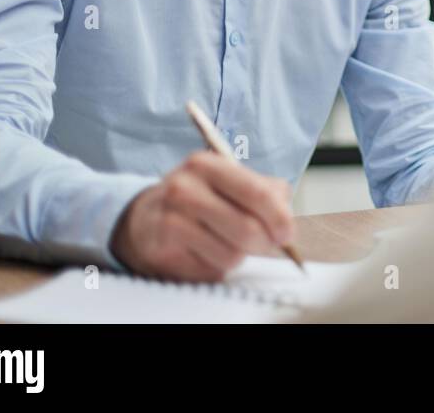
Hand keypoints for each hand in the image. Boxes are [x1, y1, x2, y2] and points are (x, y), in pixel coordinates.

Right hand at [110, 151, 295, 280]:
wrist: (147, 216)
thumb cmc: (201, 198)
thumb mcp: (231, 181)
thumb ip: (266, 191)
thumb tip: (286, 220)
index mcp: (207, 164)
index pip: (257, 193)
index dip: (280, 218)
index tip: (286, 233)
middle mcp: (185, 188)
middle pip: (247, 229)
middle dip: (265, 243)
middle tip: (266, 244)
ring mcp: (171, 219)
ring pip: (230, 255)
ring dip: (238, 256)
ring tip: (226, 242)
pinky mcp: (163, 249)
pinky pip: (210, 270)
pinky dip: (216, 266)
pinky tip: (205, 251)